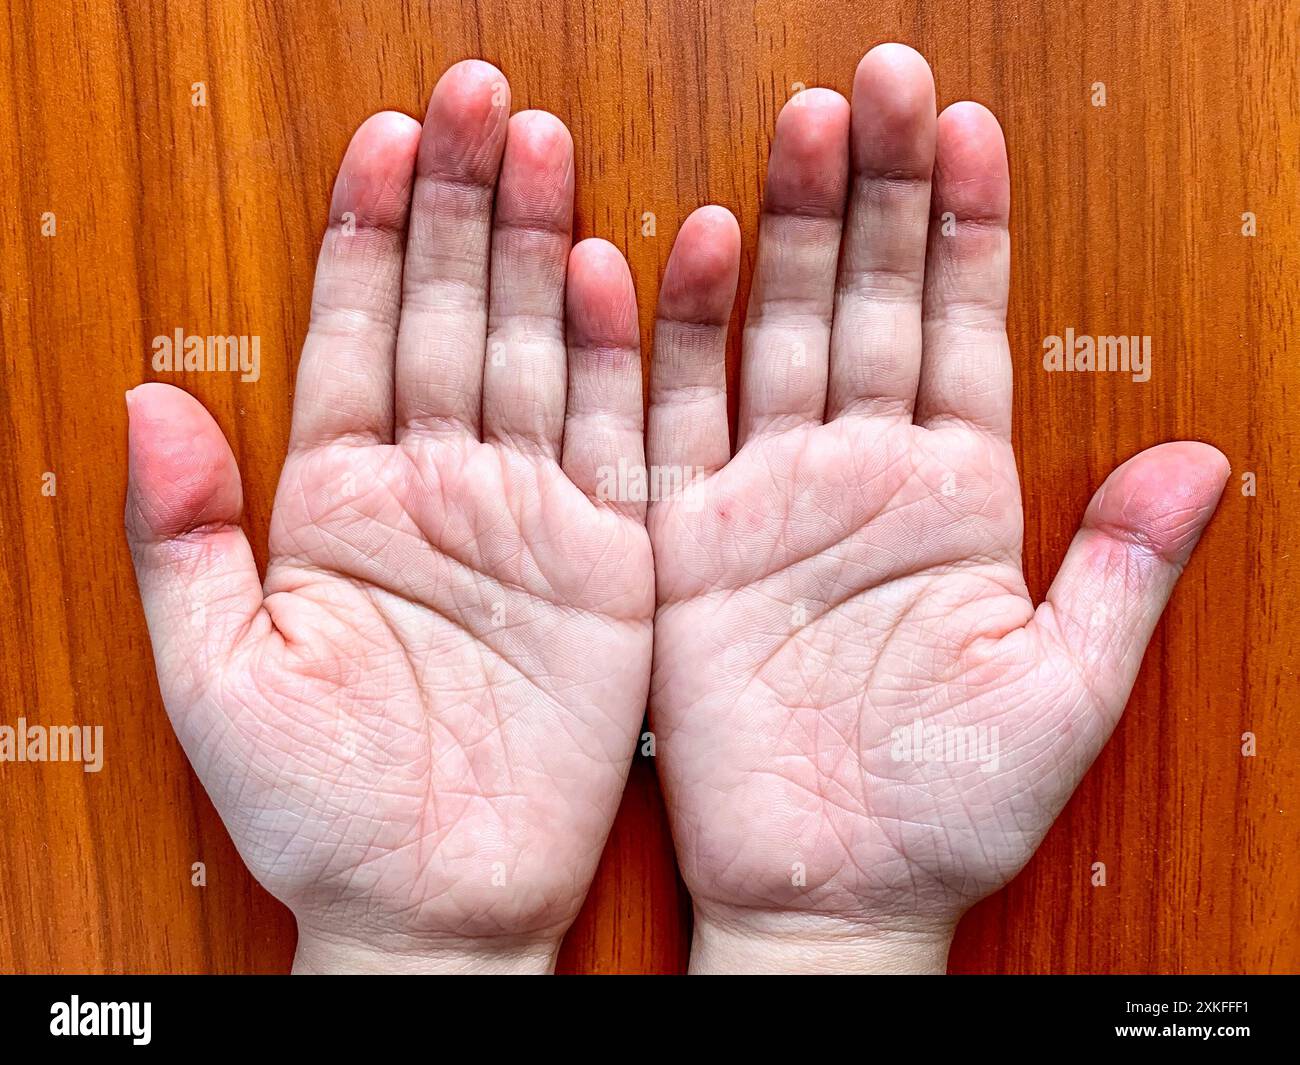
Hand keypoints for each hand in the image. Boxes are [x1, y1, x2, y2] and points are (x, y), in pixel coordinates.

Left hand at [125, 61, 653, 972]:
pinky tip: (620, 274)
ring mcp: (526, 515)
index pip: (353, 333)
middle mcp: (436, 489)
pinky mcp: (607, 560)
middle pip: (448, 314)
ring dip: (538, 251)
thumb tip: (149, 405)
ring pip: (532, 352)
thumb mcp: (219, 676)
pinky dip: (616, 358)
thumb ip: (183, 537)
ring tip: (544, 151)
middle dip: (462, 203)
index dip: (368, 233)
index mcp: (338, 503)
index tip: (386, 140)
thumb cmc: (321, 809)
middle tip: (480, 100)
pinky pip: (613, 438)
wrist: (436, 903)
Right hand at [645, 45, 1228, 972]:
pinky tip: (699, 254)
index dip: (969, 228)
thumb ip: (1122, 568)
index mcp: (952, 499)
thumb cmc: (948, 807)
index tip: (971, 131)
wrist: (829, 889)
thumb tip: (1204, 459)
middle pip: (871, 302)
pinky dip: (684, 341)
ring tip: (808, 130)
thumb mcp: (1063, 690)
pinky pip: (681, 422)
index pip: (964, 329)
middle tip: (883, 83)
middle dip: (880, 190)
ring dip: (796, 234)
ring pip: (782, 336)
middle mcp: (859, 477)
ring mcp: (770, 499)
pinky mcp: (690, 542)